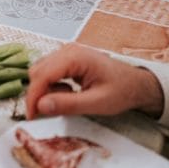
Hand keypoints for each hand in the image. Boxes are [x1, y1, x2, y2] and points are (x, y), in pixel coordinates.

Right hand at [26, 43, 164, 120]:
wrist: (136, 83)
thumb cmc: (122, 91)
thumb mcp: (97, 103)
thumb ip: (68, 104)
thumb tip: (41, 106)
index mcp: (75, 57)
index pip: (42, 75)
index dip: (33, 96)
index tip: (32, 116)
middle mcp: (67, 50)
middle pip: (38, 71)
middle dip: (38, 94)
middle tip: (47, 113)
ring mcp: (66, 52)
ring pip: (41, 71)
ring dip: (45, 90)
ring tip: (65, 101)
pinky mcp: (67, 58)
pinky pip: (49, 71)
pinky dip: (52, 86)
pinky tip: (68, 93)